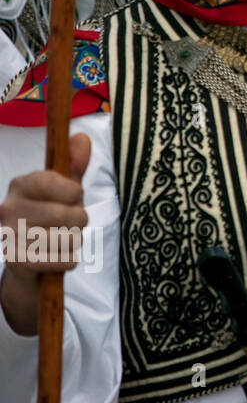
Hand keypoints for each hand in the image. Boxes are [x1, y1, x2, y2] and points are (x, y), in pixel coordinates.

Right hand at [0, 133, 91, 335]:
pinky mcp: (17, 262)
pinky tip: (59, 258)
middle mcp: (9, 208)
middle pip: (68, 214)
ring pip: (68, 238)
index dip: (73, 192)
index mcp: (21, 185)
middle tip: (70, 224)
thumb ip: (74, 166)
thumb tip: (81, 137)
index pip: (51, 181)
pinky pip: (62, 260)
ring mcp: (10, 235)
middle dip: (80, 221)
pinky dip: (69, 261)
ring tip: (61, 241)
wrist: (29, 264)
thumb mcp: (65, 191)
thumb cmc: (50, 220)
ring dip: (74, 242)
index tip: (75, 196)